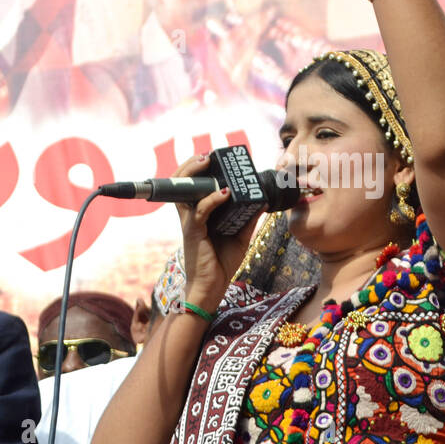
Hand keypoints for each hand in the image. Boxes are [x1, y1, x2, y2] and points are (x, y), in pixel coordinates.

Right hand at [174, 154, 261, 311]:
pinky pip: (200, 212)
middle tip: (206, 155)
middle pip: (181, 184)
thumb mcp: (241, 236)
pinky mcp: (194, 233)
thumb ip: (249, 218)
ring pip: (184, 193)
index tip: (211, 156)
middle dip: (190, 166)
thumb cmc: (221, 263)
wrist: (211, 289)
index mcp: (199, 214)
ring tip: (206, 162)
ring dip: (193, 175)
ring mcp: (190, 224)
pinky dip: (212, 200)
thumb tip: (264, 200)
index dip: (197, 169)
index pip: (192, 186)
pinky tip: (224, 192)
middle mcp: (191, 216)